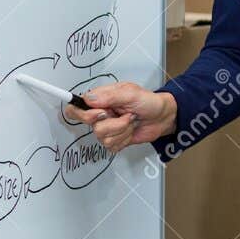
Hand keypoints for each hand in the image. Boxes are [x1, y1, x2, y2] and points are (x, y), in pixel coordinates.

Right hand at [62, 82, 176, 152]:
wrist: (163, 117)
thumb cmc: (148, 101)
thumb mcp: (131, 93)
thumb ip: (109, 96)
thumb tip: (89, 98)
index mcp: (100, 99)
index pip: (76, 107)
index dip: (82, 113)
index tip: (100, 113)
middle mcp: (100, 114)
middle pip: (91, 124)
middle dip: (112, 121)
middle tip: (124, 114)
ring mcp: (107, 128)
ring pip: (102, 136)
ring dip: (122, 129)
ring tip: (131, 120)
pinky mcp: (114, 140)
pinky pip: (111, 145)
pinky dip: (124, 138)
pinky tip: (131, 130)